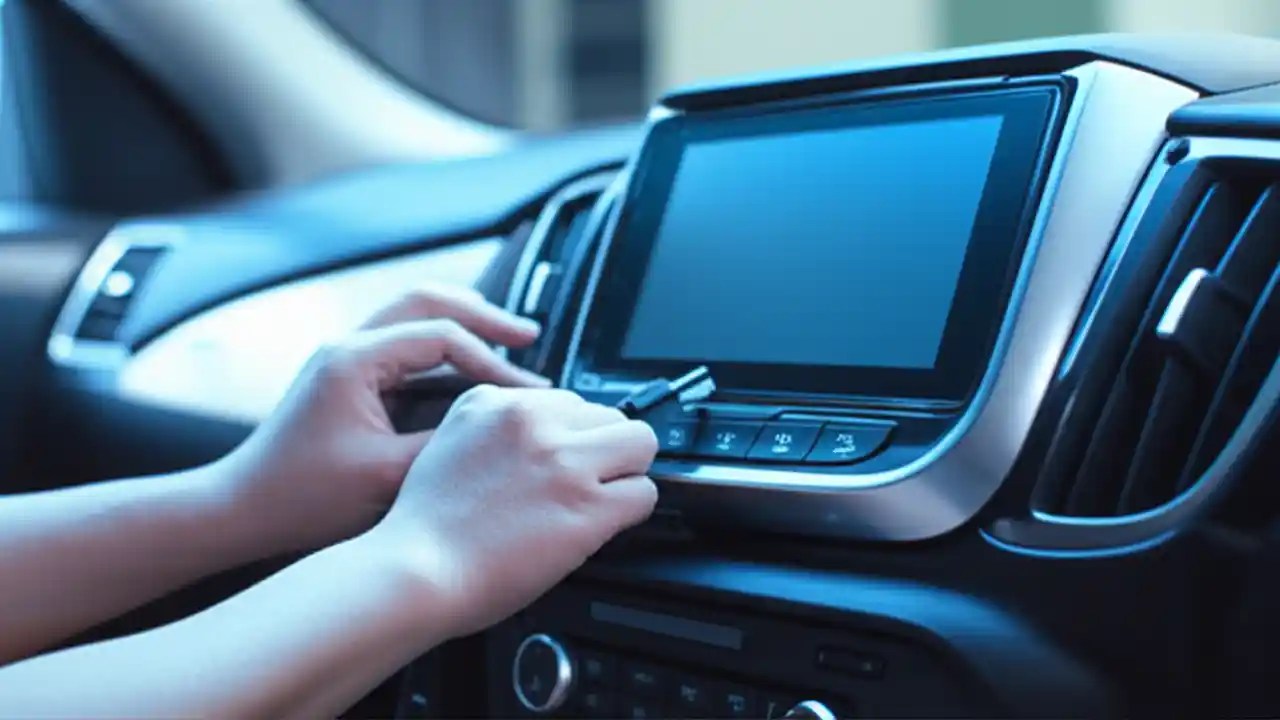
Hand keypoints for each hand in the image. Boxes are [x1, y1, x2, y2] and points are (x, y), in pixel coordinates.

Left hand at [220, 286, 549, 553]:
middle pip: (427, 302)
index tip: (525, 392)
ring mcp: (344, 359)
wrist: (243, 510)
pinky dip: (441, 348)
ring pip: (414, 314)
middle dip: (484, 316)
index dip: (492, 360)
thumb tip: (498, 427)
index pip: (443, 336)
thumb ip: (445, 444)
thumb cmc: (302, 498)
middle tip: (528, 336)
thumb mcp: (387, 476)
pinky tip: (468, 370)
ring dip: (463, 323)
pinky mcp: (346, 379)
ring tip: (507, 340)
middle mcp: (347, 348)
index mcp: (354, 360)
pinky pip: (403, 344)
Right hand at [371, 385, 657, 637]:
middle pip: (609, 415)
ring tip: (598, 500)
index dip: (570, 437)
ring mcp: (564, 461)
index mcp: (495, 402)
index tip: (561, 462)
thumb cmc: (425, 528)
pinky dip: (630, 511)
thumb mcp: (447, 445)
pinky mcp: (587, 505)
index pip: (568, 401)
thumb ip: (492, 427)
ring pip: (639, 443)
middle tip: (581, 484)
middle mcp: (533, 421)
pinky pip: (644, 493)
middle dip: (601, 450)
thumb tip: (539, 433)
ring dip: (624, 473)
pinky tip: (601, 526)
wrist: (415, 572)